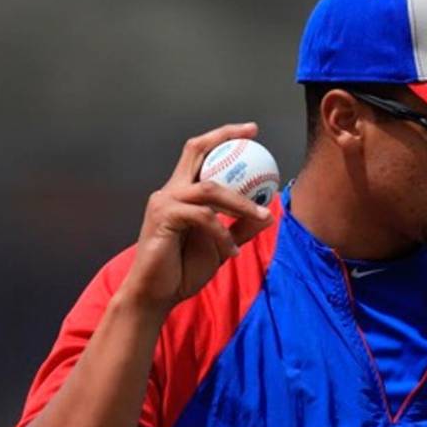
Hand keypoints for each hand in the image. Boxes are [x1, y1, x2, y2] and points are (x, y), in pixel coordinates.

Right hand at [119, 123, 274, 314]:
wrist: (157, 294)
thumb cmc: (184, 269)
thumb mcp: (221, 245)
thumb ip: (241, 228)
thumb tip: (268, 215)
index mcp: (183, 192)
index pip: (201, 154)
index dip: (223, 137)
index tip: (251, 132)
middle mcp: (172, 191)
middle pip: (196, 151)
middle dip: (225, 138)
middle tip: (253, 135)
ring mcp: (165, 202)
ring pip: (210, 188)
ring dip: (241, 203)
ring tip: (263, 216)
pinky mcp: (163, 218)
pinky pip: (203, 217)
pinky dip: (222, 232)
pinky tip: (232, 251)